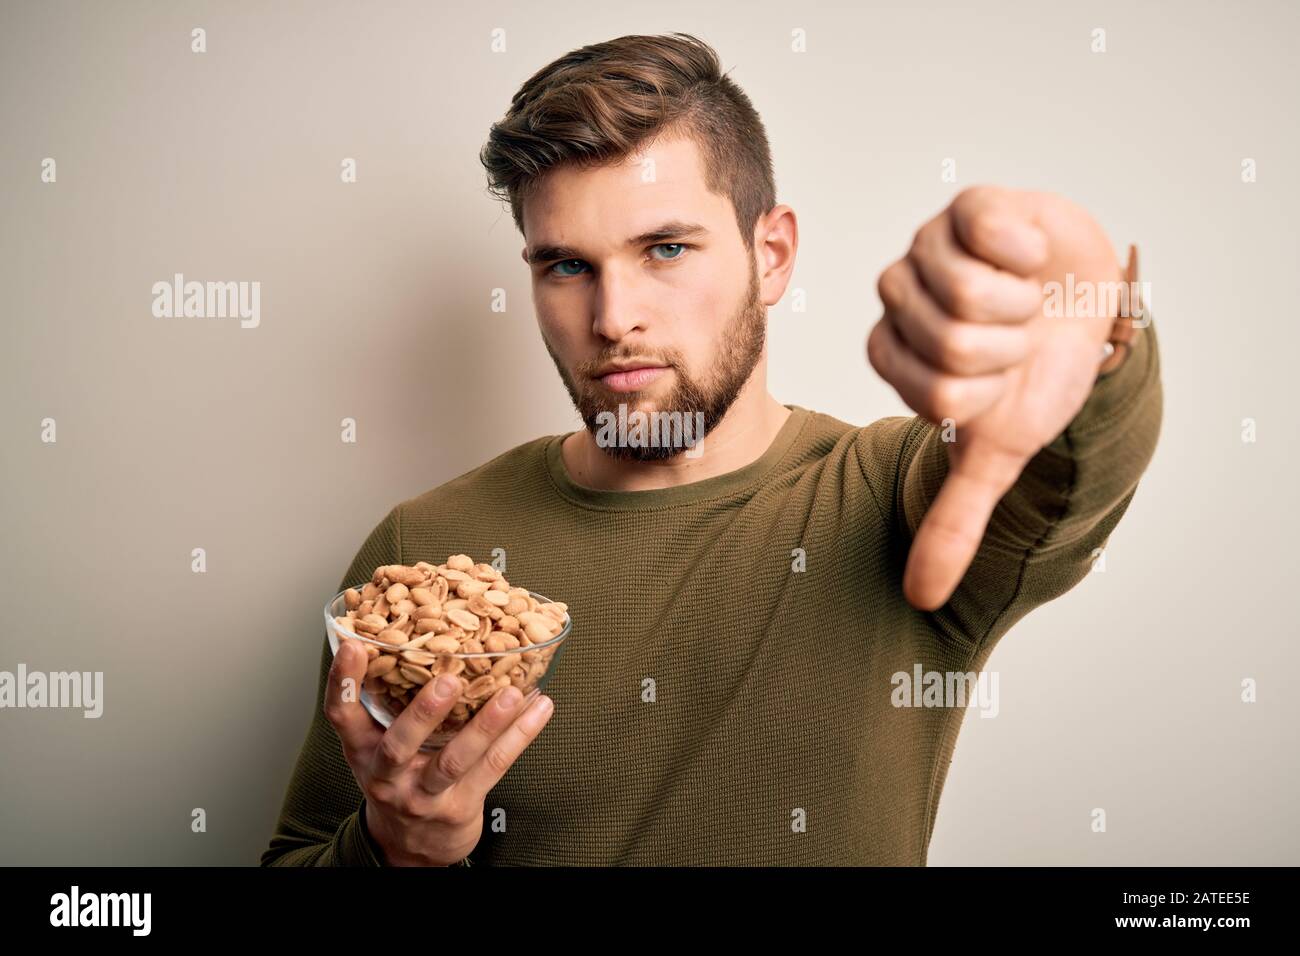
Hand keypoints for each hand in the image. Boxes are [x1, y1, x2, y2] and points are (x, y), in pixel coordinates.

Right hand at [325, 639, 554, 865]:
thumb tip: (405, 632)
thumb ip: (386, 700)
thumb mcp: (378, 745)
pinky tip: (539, 708)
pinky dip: (520, 735)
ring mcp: (424, 795)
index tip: (354, 645)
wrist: (413, 846)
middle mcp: (388, 775)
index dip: (342, 681)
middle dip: (424, 713)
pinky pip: (494, 767)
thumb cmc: (400, 777)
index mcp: (364, 750)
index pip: (342, 715)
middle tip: (449, 680)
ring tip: (512, 693)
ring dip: (487, 724)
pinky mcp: (460, 806)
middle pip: (400, 745)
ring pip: (456, 760)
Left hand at [868, 185, 1124, 611]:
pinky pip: (986, 230)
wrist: (1090, 315)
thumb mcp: (997, 450)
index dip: (986, 392)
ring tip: (1025, 299)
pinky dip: (1027, 252)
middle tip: (1018, 338)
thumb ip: (954, 520)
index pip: (933, 391)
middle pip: (949, 343)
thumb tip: (921, 600)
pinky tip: (1030, 258)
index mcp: (892, 354)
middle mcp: (898, 298)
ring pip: (964, 291)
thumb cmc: (1035, 376)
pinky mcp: (967, 207)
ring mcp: (928, 247)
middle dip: (1008, 351)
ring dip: (1020, 305)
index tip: (1000, 380)